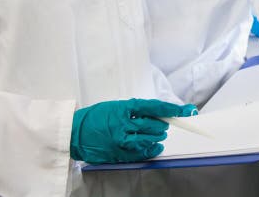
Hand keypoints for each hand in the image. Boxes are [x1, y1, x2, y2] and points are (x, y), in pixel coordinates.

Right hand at [70, 98, 196, 163]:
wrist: (74, 133)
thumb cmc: (95, 117)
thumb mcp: (115, 107)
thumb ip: (135, 110)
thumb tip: (156, 113)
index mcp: (124, 109)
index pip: (153, 107)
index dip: (170, 109)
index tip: (183, 110)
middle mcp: (124, 124)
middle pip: (153, 125)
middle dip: (163, 125)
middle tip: (166, 124)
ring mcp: (122, 140)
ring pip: (148, 139)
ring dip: (157, 136)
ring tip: (160, 134)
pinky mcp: (119, 153)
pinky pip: (141, 153)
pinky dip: (151, 149)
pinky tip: (156, 147)